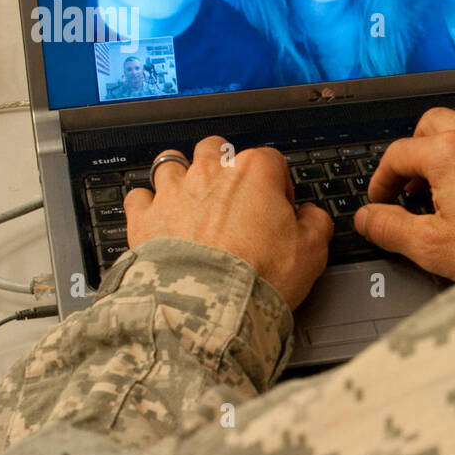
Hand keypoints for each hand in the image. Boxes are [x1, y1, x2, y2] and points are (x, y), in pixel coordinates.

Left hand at [123, 136, 333, 311]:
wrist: (208, 306)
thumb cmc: (258, 276)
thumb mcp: (312, 251)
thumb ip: (315, 222)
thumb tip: (310, 215)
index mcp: (254, 173)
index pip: (271, 159)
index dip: (278, 183)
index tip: (279, 206)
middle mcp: (210, 174)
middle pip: (216, 149)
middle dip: (224, 166)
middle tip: (232, 196)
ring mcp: (173, 192)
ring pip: (171, 163)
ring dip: (181, 177)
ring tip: (190, 201)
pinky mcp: (145, 217)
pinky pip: (139, 196)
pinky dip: (148, 205)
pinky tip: (158, 219)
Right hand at [354, 105, 454, 281]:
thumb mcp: (432, 247)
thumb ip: (390, 228)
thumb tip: (367, 218)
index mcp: (447, 153)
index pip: (397, 154)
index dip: (381, 179)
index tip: (381, 199)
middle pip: (430, 124)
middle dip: (413, 151)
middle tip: (410, 183)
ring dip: (448, 138)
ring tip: (445, 171)